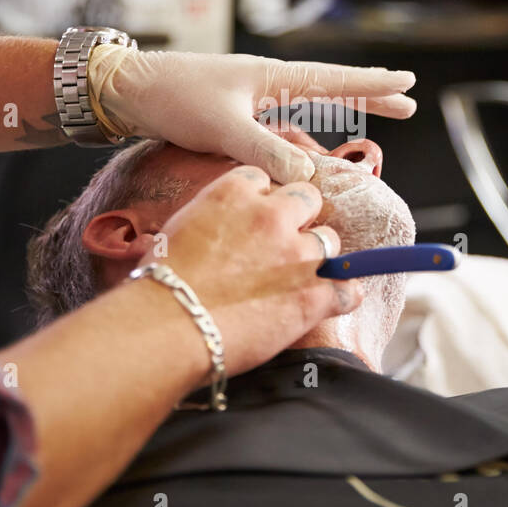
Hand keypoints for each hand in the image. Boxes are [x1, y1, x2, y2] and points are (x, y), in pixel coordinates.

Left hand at [96, 50, 415, 183]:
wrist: (123, 90)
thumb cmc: (173, 99)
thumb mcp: (223, 128)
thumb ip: (266, 153)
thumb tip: (308, 177)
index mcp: (271, 77)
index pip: (335, 81)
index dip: (373, 85)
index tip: (409, 83)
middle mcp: (265, 83)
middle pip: (330, 89)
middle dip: (367, 96)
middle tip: (407, 103)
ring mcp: (249, 97)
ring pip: (306, 106)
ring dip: (337, 113)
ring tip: (369, 120)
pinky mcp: (231, 114)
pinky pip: (281, 124)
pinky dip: (303, 132)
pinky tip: (304, 148)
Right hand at [135, 165, 359, 376]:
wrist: (166, 327)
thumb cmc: (160, 284)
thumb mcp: (179, 230)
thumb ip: (211, 219)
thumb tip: (218, 233)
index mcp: (234, 193)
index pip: (264, 179)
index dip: (262, 200)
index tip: (256, 218)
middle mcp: (272, 216)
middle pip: (308, 199)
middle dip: (300, 218)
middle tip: (284, 243)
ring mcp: (297, 254)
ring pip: (330, 241)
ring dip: (318, 258)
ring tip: (298, 279)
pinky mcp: (312, 295)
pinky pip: (347, 289)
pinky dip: (341, 296)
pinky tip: (330, 302)